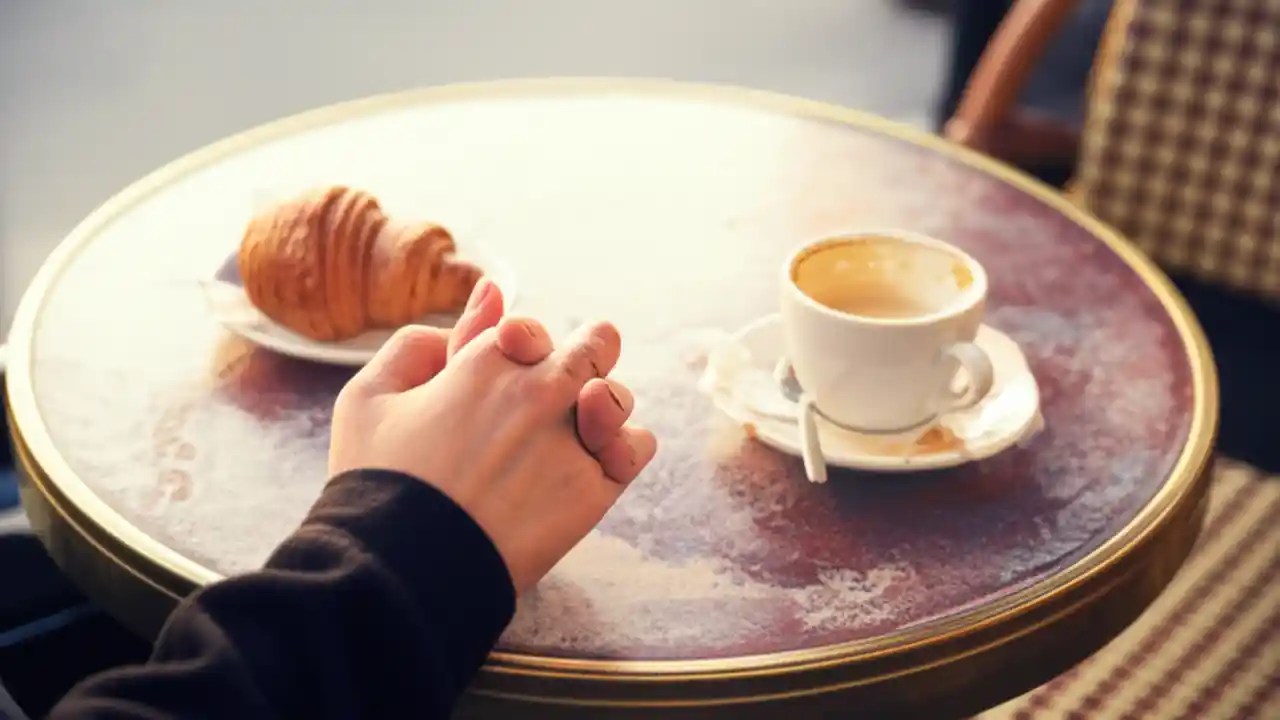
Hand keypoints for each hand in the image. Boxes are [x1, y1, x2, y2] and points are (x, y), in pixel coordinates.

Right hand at [328, 279, 657, 592]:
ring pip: (617, 398)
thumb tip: (487, 297)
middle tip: (558, 391)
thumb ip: (419, 344)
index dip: (518, 344)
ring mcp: (573, 437)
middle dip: (585, 357)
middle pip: (597, 345)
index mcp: (488, 359)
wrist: (402, 568)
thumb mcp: (368, 398)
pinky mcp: (594, 489)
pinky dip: (622, 449)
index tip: (505, 368)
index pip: (528, 328)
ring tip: (577, 428)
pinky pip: (637, 447)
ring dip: (604, 406)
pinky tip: (593, 462)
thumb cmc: (376, 483)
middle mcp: (540, 388)